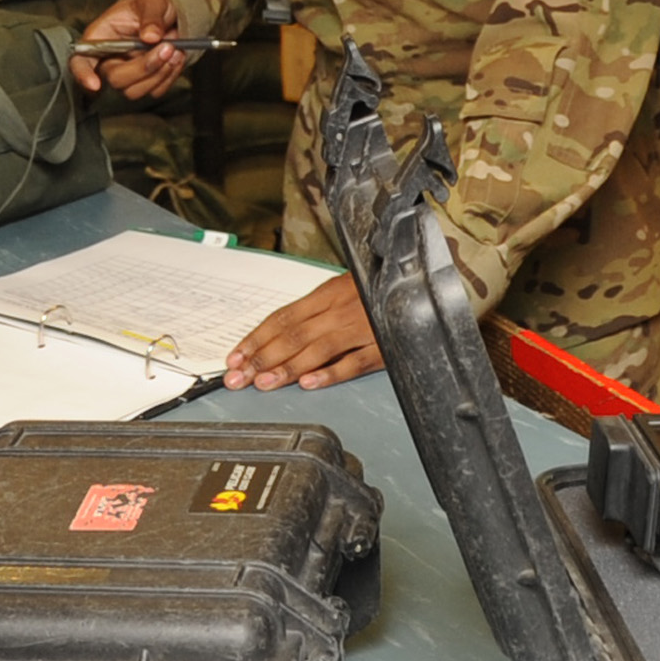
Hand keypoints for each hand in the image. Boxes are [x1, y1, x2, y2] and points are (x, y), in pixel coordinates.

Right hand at [72, 0, 189, 100]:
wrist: (170, 13)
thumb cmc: (150, 5)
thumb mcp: (151, 1)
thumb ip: (150, 17)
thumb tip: (150, 36)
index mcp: (99, 37)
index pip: (81, 60)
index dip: (83, 74)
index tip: (94, 84)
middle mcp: (109, 59)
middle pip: (115, 79)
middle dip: (144, 67)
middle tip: (168, 47)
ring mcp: (127, 73)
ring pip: (135, 91)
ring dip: (160, 73)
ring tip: (175, 49)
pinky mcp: (145, 81)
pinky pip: (155, 91)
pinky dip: (170, 76)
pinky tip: (176, 58)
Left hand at [223, 274, 380, 390]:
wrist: (424, 277)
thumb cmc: (382, 284)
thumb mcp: (346, 287)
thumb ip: (318, 309)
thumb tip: (282, 331)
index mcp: (329, 293)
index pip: (283, 317)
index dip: (256, 338)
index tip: (236, 357)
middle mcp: (341, 308)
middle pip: (294, 334)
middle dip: (262, 358)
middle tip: (238, 378)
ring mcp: (362, 326)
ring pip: (318, 348)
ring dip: (288, 367)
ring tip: (265, 383)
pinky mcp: (383, 344)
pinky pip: (354, 361)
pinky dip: (331, 372)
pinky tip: (311, 383)